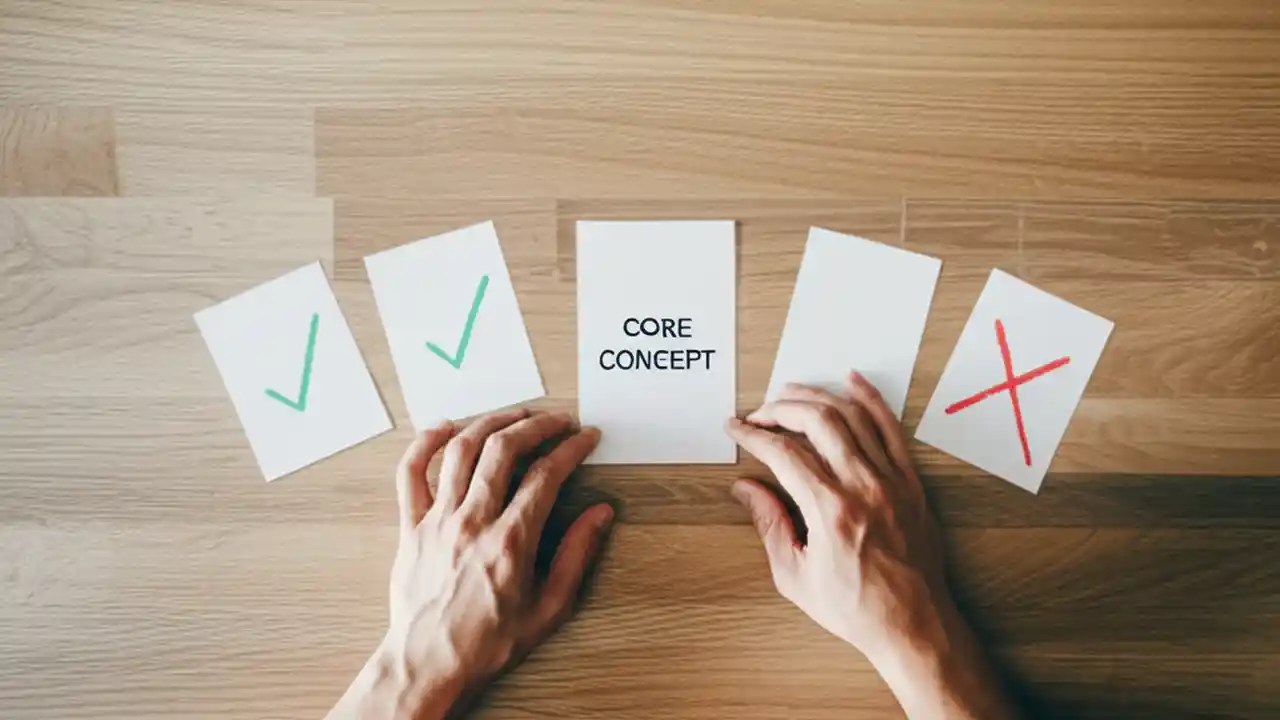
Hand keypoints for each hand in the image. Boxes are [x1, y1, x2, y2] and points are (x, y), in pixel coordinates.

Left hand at [328, 409, 613, 719]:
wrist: (429, 663)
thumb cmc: (487, 642)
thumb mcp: (548, 607)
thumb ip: (576, 555)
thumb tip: (600, 515)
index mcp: (510, 541)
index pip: (546, 475)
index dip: (571, 448)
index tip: (585, 438)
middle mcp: (472, 522)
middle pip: (504, 449)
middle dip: (537, 425)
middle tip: (556, 421)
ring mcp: (437, 520)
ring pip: (461, 450)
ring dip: (491, 422)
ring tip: (515, 415)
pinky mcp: (411, 525)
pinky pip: (411, 472)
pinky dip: (426, 442)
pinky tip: (446, 428)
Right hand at [726, 372, 1015, 718]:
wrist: (914, 624)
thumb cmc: (855, 607)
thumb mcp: (795, 576)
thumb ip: (769, 525)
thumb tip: (746, 488)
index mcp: (830, 511)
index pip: (783, 453)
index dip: (753, 434)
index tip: (736, 428)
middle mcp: (863, 487)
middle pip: (818, 421)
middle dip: (781, 408)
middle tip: (760, 413)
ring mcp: (892, 481)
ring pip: (853, 416)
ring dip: (817, 397)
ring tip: (791, 394)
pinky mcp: (911, 482)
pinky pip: (891, 428)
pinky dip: (871, 399)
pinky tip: (851, 382)